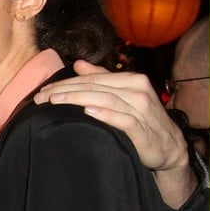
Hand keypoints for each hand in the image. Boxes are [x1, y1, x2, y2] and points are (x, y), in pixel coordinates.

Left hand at [34, 60, 197, 207]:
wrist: (169, 146)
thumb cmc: (142, 119)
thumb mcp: (122, 95)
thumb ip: (102, 79)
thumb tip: (79, 64)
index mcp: (131, 80)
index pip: (92, 78)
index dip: (66, 83)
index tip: (42, 91)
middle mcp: (138, 90)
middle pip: (95, 87)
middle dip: (65, 90)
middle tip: (41, 98)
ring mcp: (142, 109)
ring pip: (106, 99)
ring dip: (77, 98)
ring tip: (55, 101)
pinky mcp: (143, 129)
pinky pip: (123, 119)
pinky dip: (105, 114)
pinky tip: (88, 111)